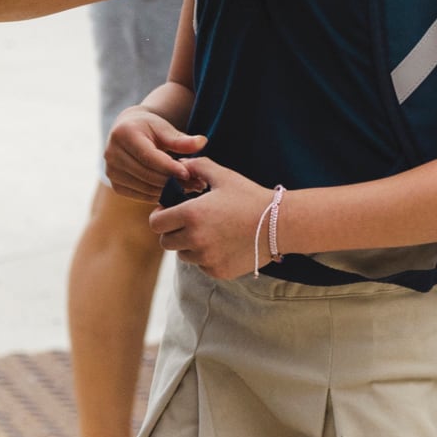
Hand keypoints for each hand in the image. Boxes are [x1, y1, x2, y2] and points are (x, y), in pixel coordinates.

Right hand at [103, 101, 203, 203]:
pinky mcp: (115, 185)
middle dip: (172, 181)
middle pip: (146, 174)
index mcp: (123, 134)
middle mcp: (111, 153)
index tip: (188, 173)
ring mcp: (110, 171)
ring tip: (189, 187)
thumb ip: (182, 139)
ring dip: (168, 190)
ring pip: (144, 188)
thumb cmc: (150, 128)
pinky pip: (140, 196)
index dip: (169, 167)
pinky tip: (173, 191)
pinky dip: (158, 195)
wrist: (129, 132)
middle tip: (196, 183)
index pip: (148, 156)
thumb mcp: (165, 128)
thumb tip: (202, 142)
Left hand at [146, 155, 278, 279]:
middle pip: (166, 242)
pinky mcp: (218, 271)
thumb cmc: (250, 197)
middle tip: (189, 223)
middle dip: (173, 232)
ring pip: (183, 255)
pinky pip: (202, 265)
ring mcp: (206, 258)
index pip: (156, 223)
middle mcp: (194, 239)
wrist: (280, 224)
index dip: (160, 216)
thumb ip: (197, 166)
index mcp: (191, 215)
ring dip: (189, 245)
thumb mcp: (223, 176)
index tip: (170, 212)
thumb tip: (180, 165)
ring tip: (210, 233)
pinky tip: (224, 244)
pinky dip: (207, 257)